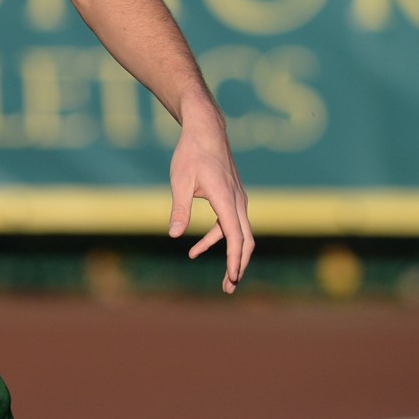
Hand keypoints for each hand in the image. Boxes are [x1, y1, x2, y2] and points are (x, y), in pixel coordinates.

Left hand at [168, 104, 253, 293]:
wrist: (205, 130)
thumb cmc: (191, 153)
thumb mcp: (180, 181)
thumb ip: (179, 208)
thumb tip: (173, 235)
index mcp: (225, 198)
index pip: (235, 234)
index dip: (235, 258)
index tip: (233, 277)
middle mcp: (237, 201)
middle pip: (245, 240)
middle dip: (239, 265)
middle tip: (229, 288)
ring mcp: (237, 199)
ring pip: (241, 234)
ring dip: (232, 256)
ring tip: (223, 280)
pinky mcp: (232, 198)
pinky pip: (230, 225)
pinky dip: (218, 240)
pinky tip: (196, 250)